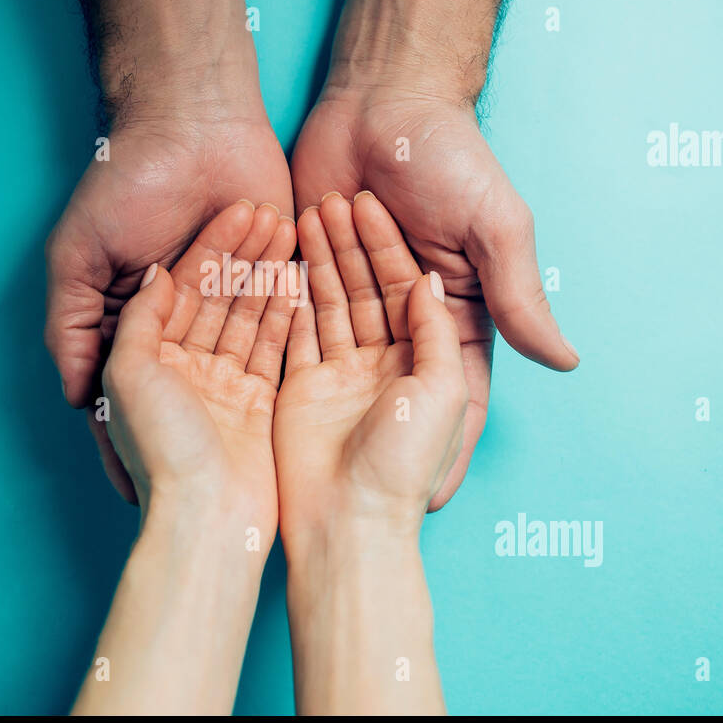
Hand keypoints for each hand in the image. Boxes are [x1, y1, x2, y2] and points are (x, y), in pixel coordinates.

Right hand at [46, 108, 293, 500]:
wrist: (191, 119)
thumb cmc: (126, 184)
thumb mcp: (77, 258)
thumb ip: (72, 326)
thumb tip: (74, 397)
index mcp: (129, 322)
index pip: (132, 397)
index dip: (140, 446)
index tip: (152, 497)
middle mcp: (180, 320)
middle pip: (194, 383)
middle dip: (209, 426)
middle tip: (225, 478)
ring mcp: (226, 301)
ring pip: (239, 349)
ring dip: (247, 379)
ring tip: (257, 412)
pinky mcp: (268, 276)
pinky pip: (278, 318)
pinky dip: (283, 337)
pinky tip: (292, 376)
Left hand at [100, 201, 296, 535]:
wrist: (208, 518)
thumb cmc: (163, 449)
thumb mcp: (131, 373)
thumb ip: (140, 318)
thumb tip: (158, 274)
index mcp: (148, 359)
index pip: (183, 288)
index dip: (211, 246)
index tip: (240, 209)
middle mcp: (184, 368)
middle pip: (218, 297)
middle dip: (246, 255)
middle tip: (276, 213)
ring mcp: (223, 385)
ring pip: (247, 316)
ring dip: (269, 275)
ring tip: (295, 233)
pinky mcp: (257, 403)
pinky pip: (272, 347)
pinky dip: (286, 312)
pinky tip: (303, 277)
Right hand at [273, 191, 468, 542]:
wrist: (347, 526)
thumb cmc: (405, 462)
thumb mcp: (441, 386)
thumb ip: (438, 329)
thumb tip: (428, 281)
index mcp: (430, 362)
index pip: (411, 288)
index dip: (392, 243)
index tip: (374, 198)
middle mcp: (388, 365)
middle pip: (369, 289)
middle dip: (350, 244)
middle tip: (329, 196)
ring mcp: (344, 377)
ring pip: (334, 303)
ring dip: (321, 260)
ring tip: (303, 212)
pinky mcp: (304, 391)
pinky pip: (298, 333)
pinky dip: (291, 296)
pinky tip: (281, 257)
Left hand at [292, 88, 576, 508]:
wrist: (379, 97)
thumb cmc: (450, 157)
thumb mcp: (494, 227)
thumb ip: (520, 295)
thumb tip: (568, 363)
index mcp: (455, 309)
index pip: (454, 394)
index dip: (446, 448)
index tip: (427, 504)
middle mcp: (403, 311)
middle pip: (391, 389)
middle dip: (375, 442)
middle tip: (353, 504)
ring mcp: (352, 295)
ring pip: (339, 358)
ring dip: (327, 398)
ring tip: (303, 459)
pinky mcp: (308, 271)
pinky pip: (298, 320)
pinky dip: (289, 351)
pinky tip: (272, 402)